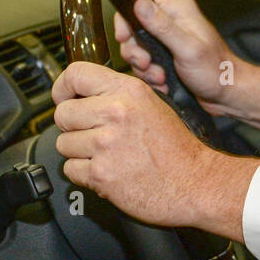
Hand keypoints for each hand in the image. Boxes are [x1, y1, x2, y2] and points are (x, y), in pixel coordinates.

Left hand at [52, 62, 257, 237]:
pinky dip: (85, 174)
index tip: (64, 99)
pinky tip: (108, 171)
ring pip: (63, 143)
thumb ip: (119, 96)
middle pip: (63, 113)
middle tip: (95, 136)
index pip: (75, 74)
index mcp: (129, 91)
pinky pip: (70, 169)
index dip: (63, 88)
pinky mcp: (101, 173)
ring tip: (108, 156)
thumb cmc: (178, 149)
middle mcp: (116, 113)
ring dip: (80, 153)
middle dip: (74, 127)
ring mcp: (106, 144)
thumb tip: (82, 94)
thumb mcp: (154, 105)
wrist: (197, 184)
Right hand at [114, 0, 237, 110]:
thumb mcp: (188, 49)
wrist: (227, 94)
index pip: (139, 3)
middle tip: (148, 65)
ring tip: (161, 78)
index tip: (125, 39)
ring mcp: (168, 41)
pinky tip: (164, 83)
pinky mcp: (166, 58)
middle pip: (134, 30)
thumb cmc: (216, 71)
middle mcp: (172, 22)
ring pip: (137, 50)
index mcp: (178, 10)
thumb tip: (139, 4)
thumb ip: (163, 27)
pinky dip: (151, 76)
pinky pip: (145, 65)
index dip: (127, 21)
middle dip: (136, 52)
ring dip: (144, 68)